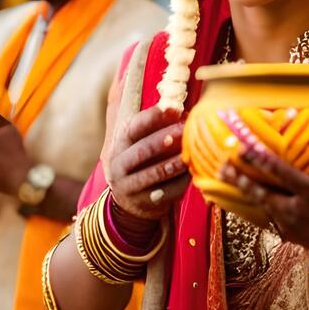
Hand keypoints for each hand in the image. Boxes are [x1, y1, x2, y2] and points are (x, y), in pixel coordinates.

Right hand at [102, 105, 189, 219]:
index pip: (134, 127)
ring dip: (172, 163)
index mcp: (120, 143)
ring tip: (187, 155)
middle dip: (164, 140)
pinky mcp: (142, 202)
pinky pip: (163, 193)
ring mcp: (128, 185)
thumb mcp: (140, 143)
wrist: (130, 200)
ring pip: (152, 174)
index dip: (153, 117)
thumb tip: (181, 109)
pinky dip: (178, 183)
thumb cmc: (142, 162)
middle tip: (183, 130)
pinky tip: (189, 175)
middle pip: (141, 150)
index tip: (173, 107)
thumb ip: (155, 127)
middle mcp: (119, 164)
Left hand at [219, 124, 308, 264]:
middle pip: (263, 192)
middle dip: (242, 178)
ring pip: (259, 202)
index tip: (247, 148)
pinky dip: (247, 201)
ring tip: (222, 172)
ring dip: (240, 187)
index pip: (285, 175)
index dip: (264, 162)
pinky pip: (262, 213)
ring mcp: (287, 222)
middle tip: (225, 162)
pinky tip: (230, 190)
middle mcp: (297, 208)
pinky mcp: (281, 231)